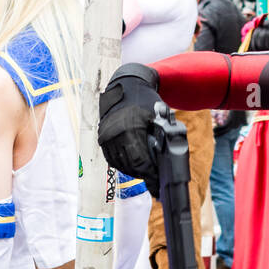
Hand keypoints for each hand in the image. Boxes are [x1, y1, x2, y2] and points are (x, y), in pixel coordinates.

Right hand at [98, 64, 162, 194]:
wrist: (127, 83)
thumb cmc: (147, 99)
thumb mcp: (160, 118)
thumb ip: (162, 139)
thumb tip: (166, 163)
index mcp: (130, 129)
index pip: (141, 162)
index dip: (151, 176)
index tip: (159, 185)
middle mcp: (114, 133)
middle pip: (130, 165)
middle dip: (144, 175)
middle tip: (155, 183)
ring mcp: (106, 135)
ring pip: (120, 163)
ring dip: (133, 171)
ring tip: (146, 174)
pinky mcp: (102, 136)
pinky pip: (111, 157)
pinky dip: (123, 164)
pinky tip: (133, 166)